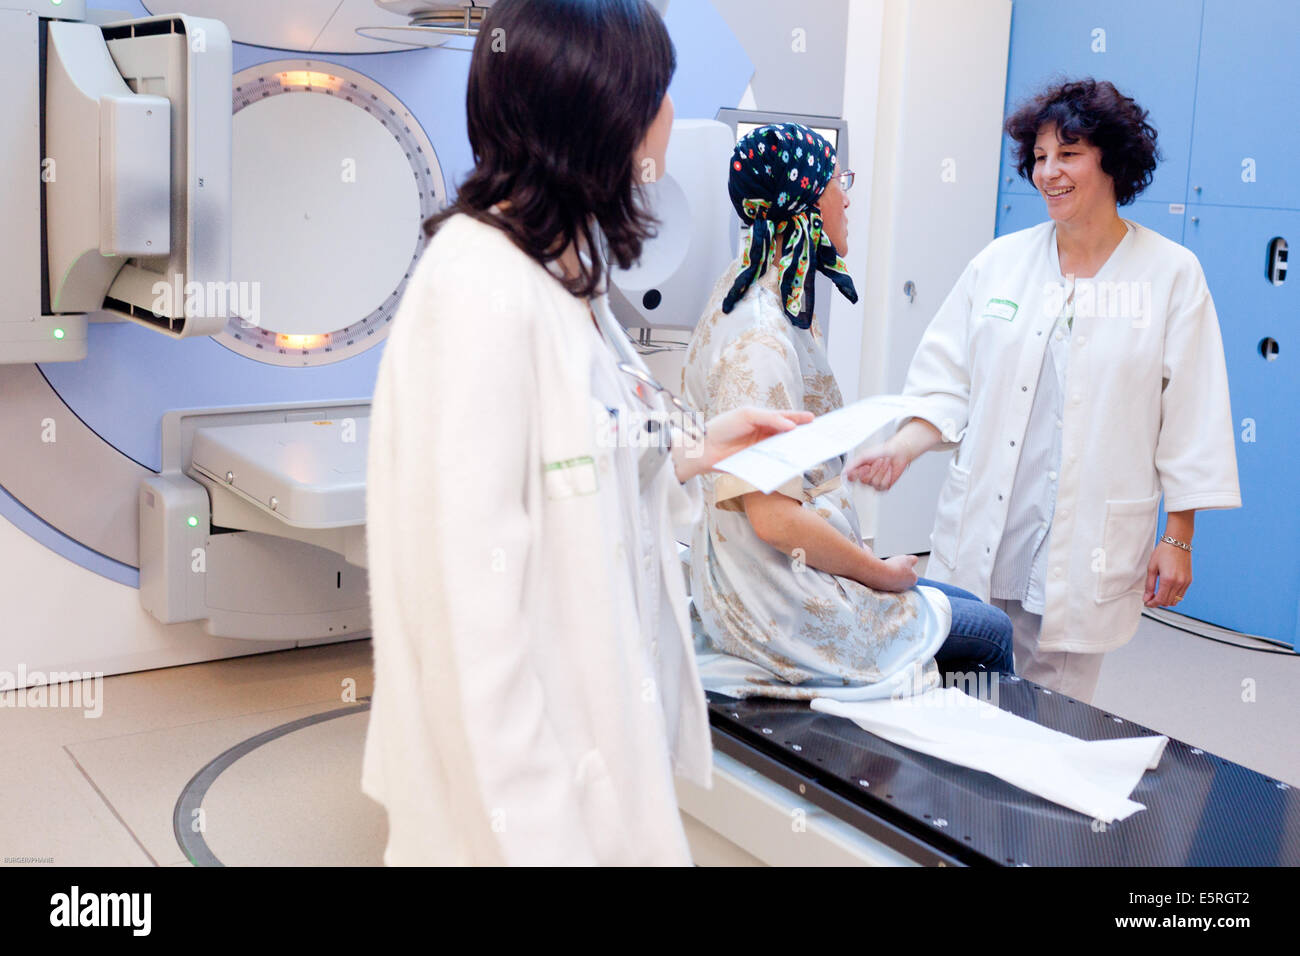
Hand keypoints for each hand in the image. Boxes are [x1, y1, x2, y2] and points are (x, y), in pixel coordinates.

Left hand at [673, 407, 813, 481]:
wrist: (705, 448)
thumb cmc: (725, 426)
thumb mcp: (748, 415)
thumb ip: (770, 419)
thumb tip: (791, 426)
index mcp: (765, 419)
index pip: (787, 417)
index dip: (801, 418)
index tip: (815, 420)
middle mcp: (766, 434)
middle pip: (789, 435)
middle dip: (803, 436)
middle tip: (820, 438)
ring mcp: (763, 449)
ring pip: (784, 450)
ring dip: (796, 451)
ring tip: (811, 453)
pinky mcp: (759, 463)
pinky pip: (775, 463)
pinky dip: (785, 464)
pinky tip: (794, 465)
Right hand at [844, 438, 911, 490]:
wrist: (897, 452)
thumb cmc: (881, 451)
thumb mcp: (864, 455)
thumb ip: (853, 464)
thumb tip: (844, 472)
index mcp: (859, 470)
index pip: (850, 478)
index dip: (857, 474)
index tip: (865, 467)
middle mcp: (865, 477)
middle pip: (864, 481)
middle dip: (874, 469)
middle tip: (879, 461)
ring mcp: (874, 483)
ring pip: (874, 483)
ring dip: (882, 471)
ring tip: (885, 463)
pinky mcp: (884, 486)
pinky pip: (883, 485)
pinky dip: (887, 476)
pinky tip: (889, 470)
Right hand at [874, 554, 918, 591]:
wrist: (882, 574)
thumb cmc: (896, 567)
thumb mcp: (908, 558)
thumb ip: (913, 559)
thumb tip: (915, 560)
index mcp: (913, 580)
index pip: (913, 574)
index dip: (908, 568)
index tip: (903, 565)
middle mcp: (906, 587)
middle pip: (904, 578)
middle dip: (900, 572)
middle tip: (896, 565)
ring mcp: (896, 589)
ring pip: (895, 580)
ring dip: (893, 574)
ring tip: (889, 568)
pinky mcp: (887, 590)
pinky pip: (888, 582)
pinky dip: (886, 577)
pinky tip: (884, 572)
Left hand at [1144, 541, 1191, 606]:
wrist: (1177, 543)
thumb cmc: (1164, 552)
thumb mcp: (1152, 568)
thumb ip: (1149, 585)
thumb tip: (1147, 597)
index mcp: (1168, 580)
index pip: (1160, 600)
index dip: (1152, 604)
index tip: (1147, 602)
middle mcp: (1179, 583)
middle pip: (1168, 602)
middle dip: (1158, 603)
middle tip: (1150, 598)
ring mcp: (1185, 582)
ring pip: (1176, 600)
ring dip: (1166, 600)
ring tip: (1158, 595)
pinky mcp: (1189, 580)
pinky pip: (1181, 594)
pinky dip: (1174, 596)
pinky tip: (1167, 591)